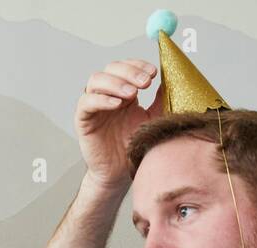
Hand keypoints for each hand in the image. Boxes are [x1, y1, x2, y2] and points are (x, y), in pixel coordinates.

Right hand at [75, 59, 161, 187]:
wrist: (120, 174)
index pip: (126, 67)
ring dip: (115, 83)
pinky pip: (86, 103)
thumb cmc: (134, 147)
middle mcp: (106, 94)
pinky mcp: (83, 120)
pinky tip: (117, 104)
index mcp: (122, 91)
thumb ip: (160, 99)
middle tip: (145, 82)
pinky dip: (101, 100)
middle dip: (129, 72)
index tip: (154, 72)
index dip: (138, 65)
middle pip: (111, 68)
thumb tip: (173, 78)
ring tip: (132, 94)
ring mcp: (93, 105)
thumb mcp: (153, 118)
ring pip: (96, 80)